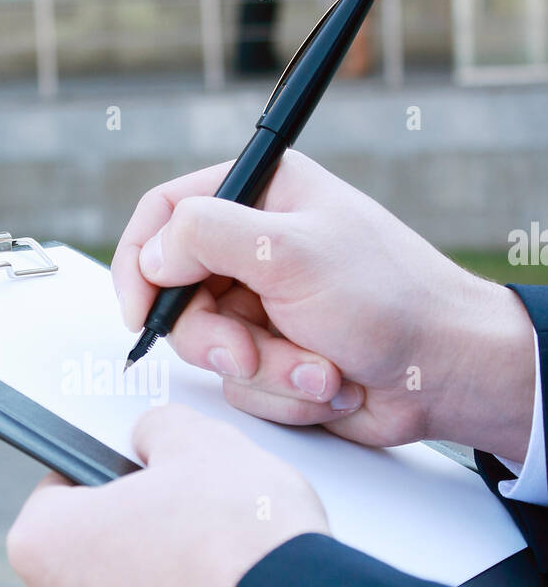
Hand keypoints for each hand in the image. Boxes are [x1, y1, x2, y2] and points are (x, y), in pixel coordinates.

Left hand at [7, 406, 327, 586]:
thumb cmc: (239, 539)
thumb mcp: (201, 442)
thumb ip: (159, 429)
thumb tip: (153, 438)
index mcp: (42, 546)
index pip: (55, 492)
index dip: (104, 474)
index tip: (138, 474)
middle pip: (85, 559)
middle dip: (128, 536)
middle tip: (187, 515)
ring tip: (217, 564)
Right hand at [112, 150, 534, 460]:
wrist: (446, 374)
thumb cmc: (393, 300)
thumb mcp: (292, 252)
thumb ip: (207, 237)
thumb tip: (152, 254)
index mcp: (264, 195)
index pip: (165, 211)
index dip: (141, 262)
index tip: (140, 311)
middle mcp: (259, 247)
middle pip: (178, 293)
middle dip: (217, 338)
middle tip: (248, 354)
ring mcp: (266, 304)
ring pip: (211, 348)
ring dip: (266, 370)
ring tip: (319, 368)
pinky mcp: (276, 354)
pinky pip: (243, 383)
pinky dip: (284, 391)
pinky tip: (330, 380)